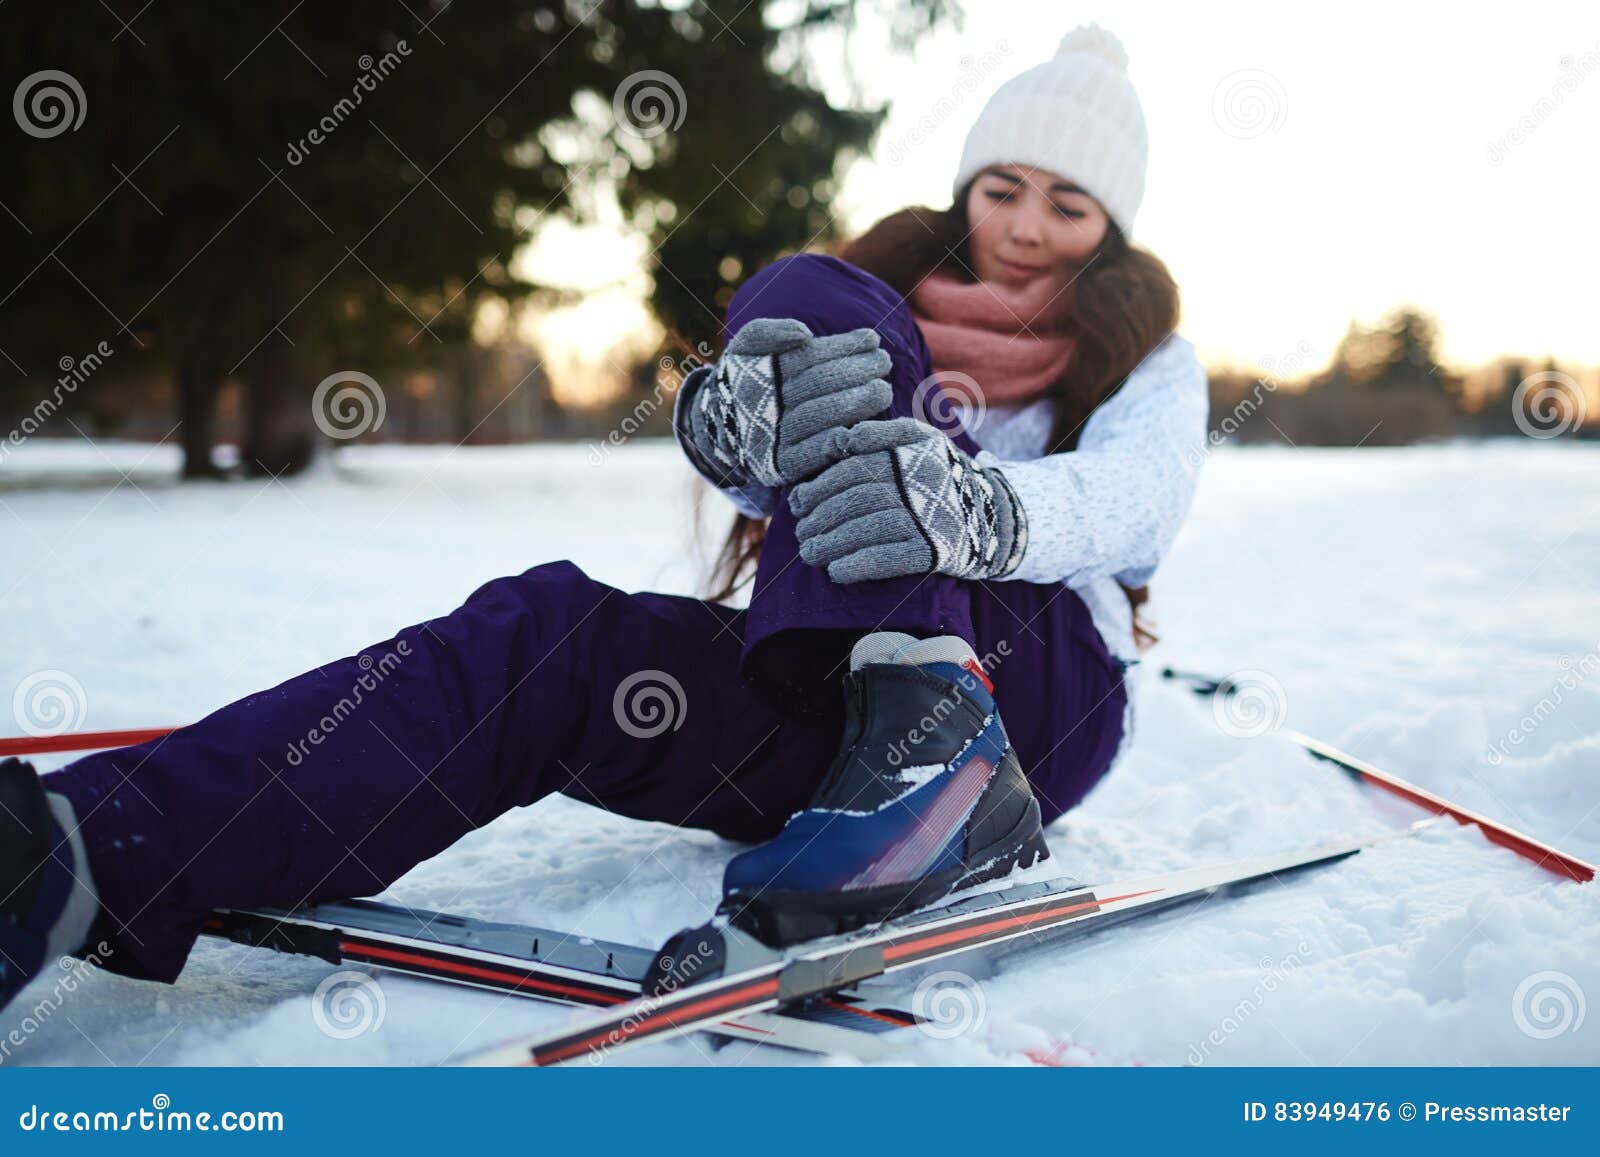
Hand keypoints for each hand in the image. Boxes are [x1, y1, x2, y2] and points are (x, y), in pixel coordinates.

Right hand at [676, 318, 892, 489]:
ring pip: (819, 417)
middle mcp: (764, 406)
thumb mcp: (747, 346)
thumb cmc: (747, 378)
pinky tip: (868, 427)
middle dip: (855, 371)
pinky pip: (816, 454)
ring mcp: (773, 438)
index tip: (873, 339)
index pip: (807, 357)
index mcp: (759, 373)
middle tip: (885, 362)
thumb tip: (804, 334)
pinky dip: (842, 440)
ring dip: (856, 403)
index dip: (842, 346)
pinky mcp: (784, 466)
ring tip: (884, 390)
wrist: (721, 428)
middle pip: (817, 385)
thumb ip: (769, 332)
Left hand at [789, 418, 1027, 583]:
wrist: (994, 517)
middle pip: (856, 498)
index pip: (854, 467)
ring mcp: (928, 517)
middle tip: (801, 533)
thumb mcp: (921, 441)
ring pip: (867, 528)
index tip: (797, 503)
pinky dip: (858, 565)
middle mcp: (920, 480)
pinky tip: (836, 572)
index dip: (819, 486)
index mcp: (912, 451)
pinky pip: (888, 559)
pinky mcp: (934, 551)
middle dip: (820, 517)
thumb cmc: (942, 477)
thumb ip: (883, 434)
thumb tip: (843, 441)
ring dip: (831, 544)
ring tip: (810, 554)